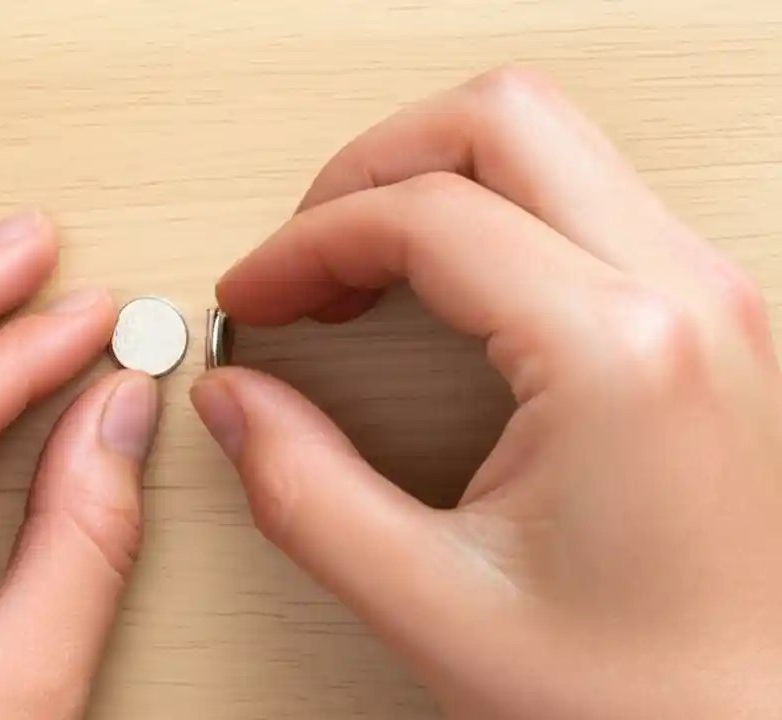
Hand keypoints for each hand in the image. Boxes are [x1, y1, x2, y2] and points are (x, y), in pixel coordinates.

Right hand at [192, 66, 781, 718]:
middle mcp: (687, 298)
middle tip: (305, 253)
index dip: (305, 243)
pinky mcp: (715, 327)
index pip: (425, 214)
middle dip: (371, 167)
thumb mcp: (439, 607)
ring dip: (431, 184)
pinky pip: (588, 204)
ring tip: (357, 271)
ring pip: (550, 145)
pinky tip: (441, 294)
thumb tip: (235, 404)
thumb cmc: (653, 700)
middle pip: (501, 120)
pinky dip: (490, 219)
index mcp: (619, 353)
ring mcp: (716, 303)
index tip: (253, 296)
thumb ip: (306, 493)